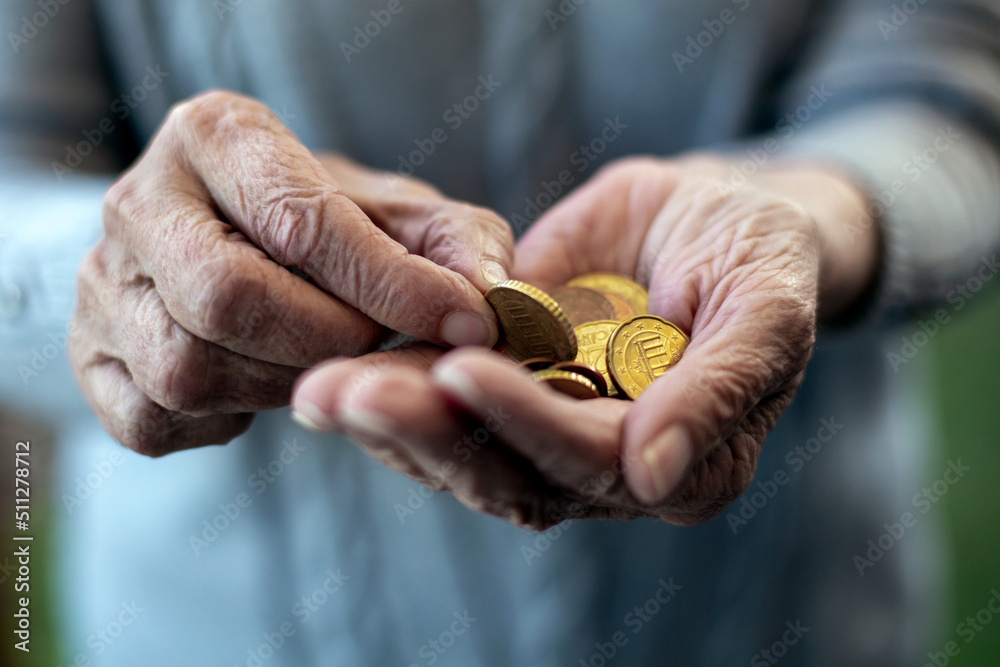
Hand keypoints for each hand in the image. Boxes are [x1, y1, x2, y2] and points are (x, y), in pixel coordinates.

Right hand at [70, 90, 511, 455]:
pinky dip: (224, 422)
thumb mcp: (400, 212)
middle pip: (227, 298)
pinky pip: (153, 419)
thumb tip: (489, 299)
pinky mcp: (86, 356)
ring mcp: (101, 283)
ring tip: (317, 359)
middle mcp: (139, 201)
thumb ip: (456, 242)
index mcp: (216, 136)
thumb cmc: (327, 226)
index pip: (300, 219)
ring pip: (187, 368)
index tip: (464, 322)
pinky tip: (259, 386)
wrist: (230, 241)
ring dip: (279, 384)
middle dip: (326, 340)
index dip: (392, 284)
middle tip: (371, 343)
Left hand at [291, 155, 877, 527]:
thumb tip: (656, 477)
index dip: (527, 422)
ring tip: (322, 390)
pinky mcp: (507, 396)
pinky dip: (390, 394)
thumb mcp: (765, 307)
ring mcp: (549, 436)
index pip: (591, 461)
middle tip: (348, 394)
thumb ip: (718, 391)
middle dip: (427, 434)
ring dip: (389, 424)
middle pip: (509, 474)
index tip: (461, 372)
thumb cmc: (758, 259)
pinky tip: (335, 373)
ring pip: (462, 454)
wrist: (710, 220)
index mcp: (683, 464)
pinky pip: (441, 411)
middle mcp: (607, 469)